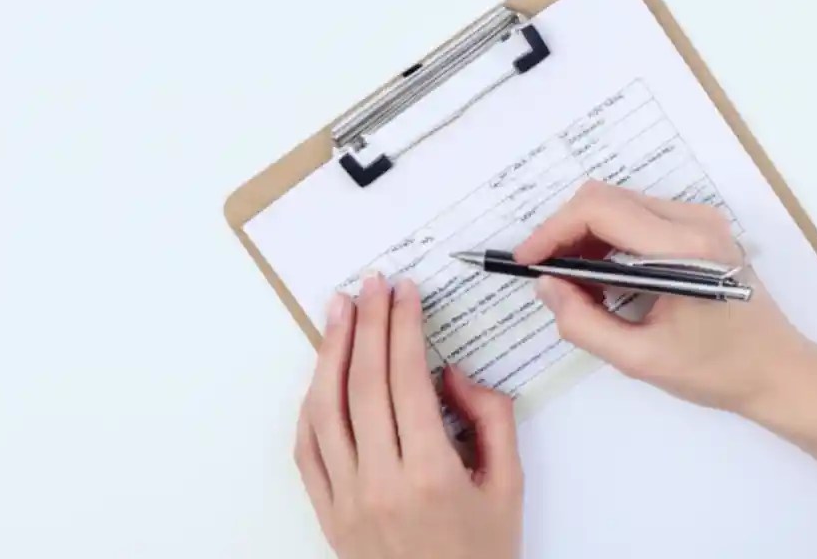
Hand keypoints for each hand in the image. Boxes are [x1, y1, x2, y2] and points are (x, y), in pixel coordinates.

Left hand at [294, 275, 522, 558]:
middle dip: (368, 324)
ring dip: (330, 353)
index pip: (407, 380)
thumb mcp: (509, 488)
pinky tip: (320, 375)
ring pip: (325, 410)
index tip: (405, 293)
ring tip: (339, 310)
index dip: (403, 328)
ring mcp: (346, 500)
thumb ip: (490, 421)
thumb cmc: (481, 556)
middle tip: (373, 285)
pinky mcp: (327, 514)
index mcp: (431, 475)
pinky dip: (310, 405)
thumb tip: (451, 374)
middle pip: (364, 384)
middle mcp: (380, 483)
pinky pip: (307, 449)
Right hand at [516, 181, 811, 414]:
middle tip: (546, 274)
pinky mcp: (703, 227)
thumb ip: (584, 323)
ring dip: (587, 234)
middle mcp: (694, 221)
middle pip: (606, 197)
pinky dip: (611, 238)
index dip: (553, 230)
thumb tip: (546, 285)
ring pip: (621, 203)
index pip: (600, 210)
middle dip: (565, 231)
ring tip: (573, 282)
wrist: (778, 369)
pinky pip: (641, 215)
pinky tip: (604, 277)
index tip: (527, 260)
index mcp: (682, 250)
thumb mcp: (640, 359)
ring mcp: (701, 219)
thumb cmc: (717, 370)